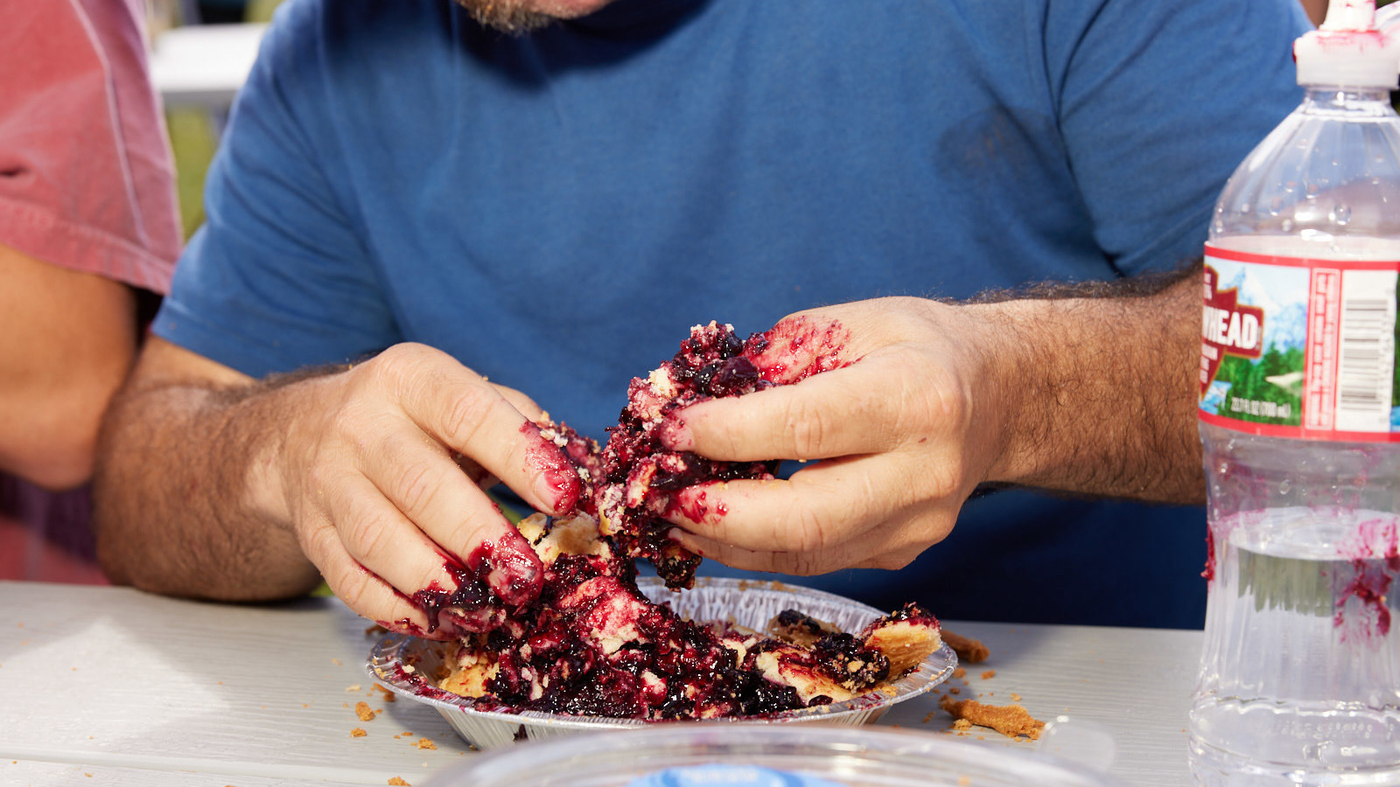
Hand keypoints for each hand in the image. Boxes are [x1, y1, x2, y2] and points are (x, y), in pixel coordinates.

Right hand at [260, 343, 579, 638]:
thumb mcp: (461, 396)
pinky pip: (351, 582)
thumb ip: (521, 426)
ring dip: (439, 584)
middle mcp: (362, 426)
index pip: (468, 414)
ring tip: (487, 608)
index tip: (565, 498)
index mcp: (412, 379)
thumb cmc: (412, 420)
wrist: (302, 432)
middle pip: (422, 486)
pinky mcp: (313, 535)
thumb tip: (584, 474)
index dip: (519, 457)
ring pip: (381, 540)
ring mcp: (330, 482)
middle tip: (527, 578)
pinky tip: (440, 619)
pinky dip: (398, 609)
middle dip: (480, 538)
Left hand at [656, 297, 1015, 574]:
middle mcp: (925, 472)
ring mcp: (920, 524)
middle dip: (716, 514)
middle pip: (804, 519)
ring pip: (805, 554)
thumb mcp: (856, 321)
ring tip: (672, 516)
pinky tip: (718, 524)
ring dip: (726, 542)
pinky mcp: (904, 552)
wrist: (1003, 397)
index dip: (726, 435)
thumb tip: (698, 400)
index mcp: (916, 398)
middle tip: (659, 497)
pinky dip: (758, 547)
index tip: (670, 430)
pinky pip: (818, 559)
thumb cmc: (920, 349)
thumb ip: (779, 357)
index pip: (803, 428)